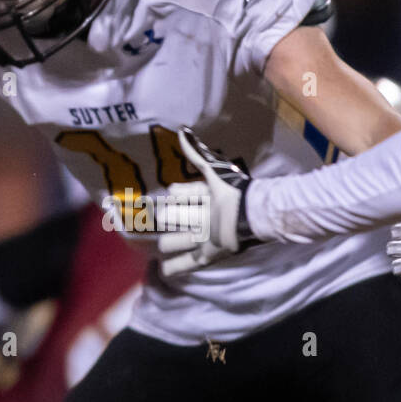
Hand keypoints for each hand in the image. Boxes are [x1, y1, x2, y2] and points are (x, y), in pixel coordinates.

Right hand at [155, 127, 257, 276]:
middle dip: (167, 219)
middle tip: (149, 221)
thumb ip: (196, 153)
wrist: (251, 214)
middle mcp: (204, 216)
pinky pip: (191, 262)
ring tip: (158, 247)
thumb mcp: (212, 171)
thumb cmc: (233, 191)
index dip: (176, 193)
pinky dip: (177, 267)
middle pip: (180, 218)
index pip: (184, 194)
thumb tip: (181, 130)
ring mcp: (206, 236)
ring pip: (182, 240)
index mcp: (205, 196)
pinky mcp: (210, 253)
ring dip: (170, 244)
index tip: (166, 194)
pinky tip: (164, 271)